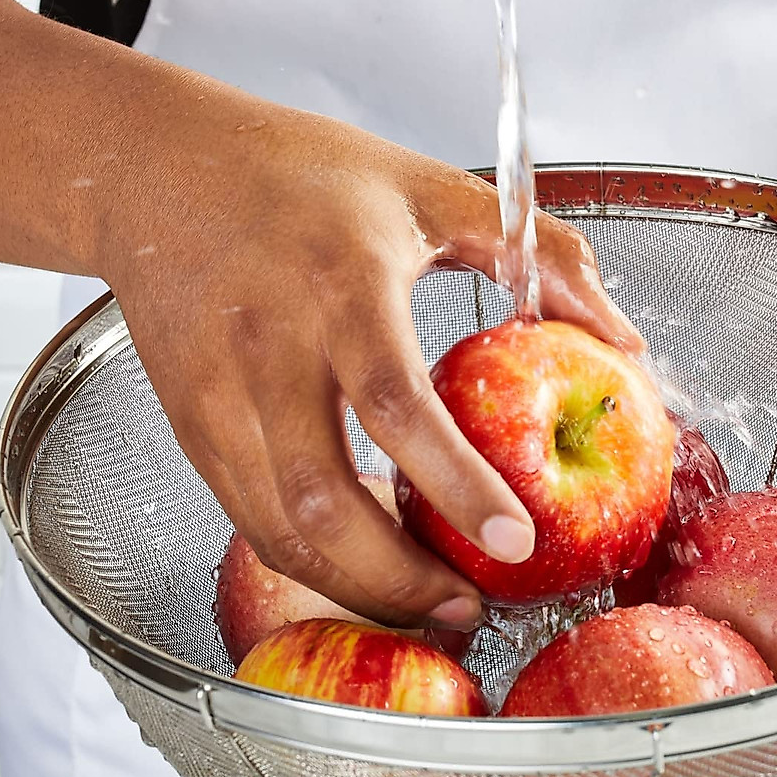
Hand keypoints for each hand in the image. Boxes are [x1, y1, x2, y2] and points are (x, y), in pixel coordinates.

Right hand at [101, 93, 642, 632]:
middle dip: (401, 580)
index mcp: (340, 282)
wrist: (155, 170)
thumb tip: (621, 339)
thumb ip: (536, 253)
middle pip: (321, 503)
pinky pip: (249, 520)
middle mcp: (268, 348)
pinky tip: (364, 563)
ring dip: (356, 589)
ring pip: (277, 531)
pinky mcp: (189, 427)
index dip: (459, 485)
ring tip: (427, 603)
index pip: (397, 404)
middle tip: (472, 606)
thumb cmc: (302, 174)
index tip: (517, 541)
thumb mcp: (430, 187)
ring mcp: (217, 396)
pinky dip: (311, 560)